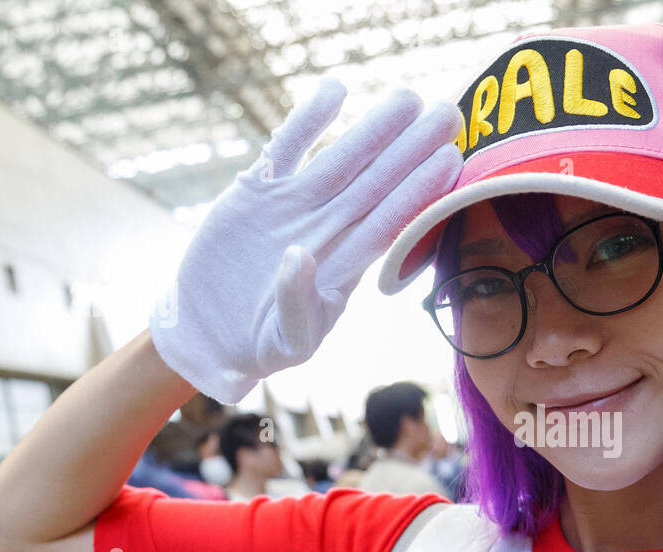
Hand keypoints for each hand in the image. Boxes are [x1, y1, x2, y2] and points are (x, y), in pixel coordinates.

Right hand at [151, 79, 462, 402]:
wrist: (211, 335)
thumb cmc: (260, 349)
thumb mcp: (285, 343)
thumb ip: (297, 305)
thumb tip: (297, 256)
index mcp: (344, 267)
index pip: (390, 222)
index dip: (419, 192)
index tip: (452, 160)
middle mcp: (328, 230)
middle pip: (377, 183)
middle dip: (411, 149)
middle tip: (449, 112)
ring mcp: (294, 207)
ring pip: (340, 159)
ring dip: (372, 129)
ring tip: (406, 96)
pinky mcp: (257, 193)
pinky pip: (287, 149)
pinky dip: (307, 121)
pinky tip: (336, 91)